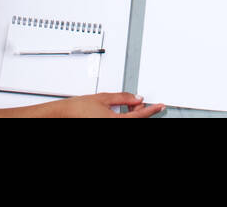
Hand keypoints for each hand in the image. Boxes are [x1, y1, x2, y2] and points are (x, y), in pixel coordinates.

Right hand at [39, 92, 163, 117]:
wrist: (66, 114)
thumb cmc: (81, 107)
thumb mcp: (105, 97)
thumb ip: (124, 97)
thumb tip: (136, 98)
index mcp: (115, 121)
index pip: (140, 116)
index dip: (152, 110)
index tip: (160, 106)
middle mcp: (114, 127)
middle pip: (135, 120)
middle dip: (138, 110)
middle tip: (134, 101)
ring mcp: (109, 128)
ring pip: (129, 122)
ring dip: (131, 114)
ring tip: (125, 105)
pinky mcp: (106, 128)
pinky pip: (120, 124)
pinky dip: (123, 117)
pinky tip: (119, 111)